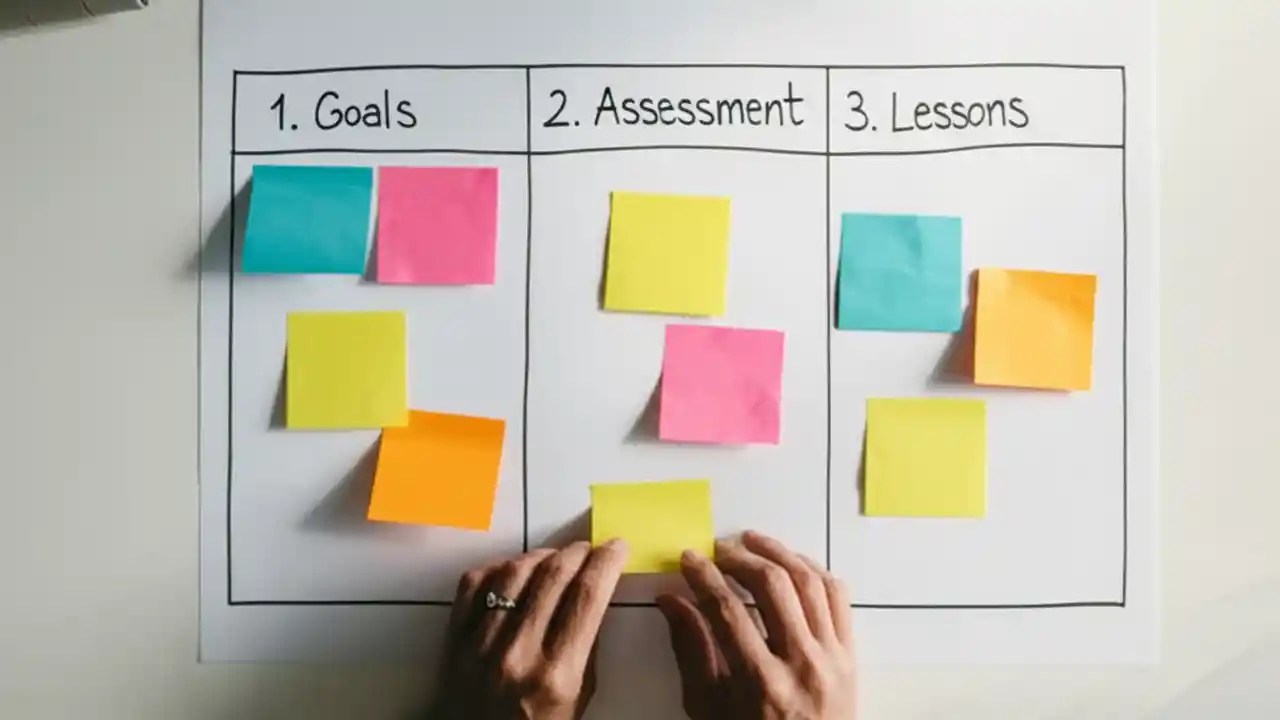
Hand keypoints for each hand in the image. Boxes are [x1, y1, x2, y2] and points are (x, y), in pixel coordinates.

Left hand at [430, 540, 629, 719]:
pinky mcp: (453, 637)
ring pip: (515, 570)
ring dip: (543, 554)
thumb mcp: (578, 699)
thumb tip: (596, 592)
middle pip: (554, 575)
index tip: (617, 548)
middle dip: (579, 552)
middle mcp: (517, 654)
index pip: (587, 596)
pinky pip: (476, 581)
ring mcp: (479, 643)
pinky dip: (501, 566)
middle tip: (589, 550)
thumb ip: (587, 646)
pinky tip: (516, 570)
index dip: (607, 562)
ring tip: (556, 558)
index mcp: (556, 675)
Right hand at [657, 531, 855, 719]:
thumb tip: (671, 599)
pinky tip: (791, 562)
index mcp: (762, 683)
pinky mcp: (851, 653)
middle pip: (773, 587)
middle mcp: (803, 664)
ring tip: (751, 541)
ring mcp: (833, 657)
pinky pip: (838, 596)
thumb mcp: (709, 708)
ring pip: (809, 582)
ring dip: (778, 553)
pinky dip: (814, 570)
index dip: (704, 577)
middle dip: (740, 559)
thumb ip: (691, 650)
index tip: (689, 559)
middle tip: (718, 550)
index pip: (728, 610)